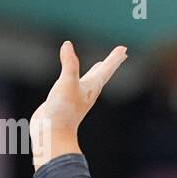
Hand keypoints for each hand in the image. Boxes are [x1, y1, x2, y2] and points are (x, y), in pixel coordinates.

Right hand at [30, 41, 126, 166]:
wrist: (52, 132)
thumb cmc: (63, 110)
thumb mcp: (67, 82)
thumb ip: (69, 64)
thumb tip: (67, 45)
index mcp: (92, 87)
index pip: (106, 69)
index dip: (115, 58)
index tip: (124, 49)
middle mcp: (87, 92)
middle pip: (102, 74)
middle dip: (111, 64)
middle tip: (122, 54)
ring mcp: (77, 97)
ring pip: (90, 80)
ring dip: (96, 72)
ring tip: (100, 65)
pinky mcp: (66, 101)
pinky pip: (75, 85)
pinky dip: (78, 78)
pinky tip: (73, 79)